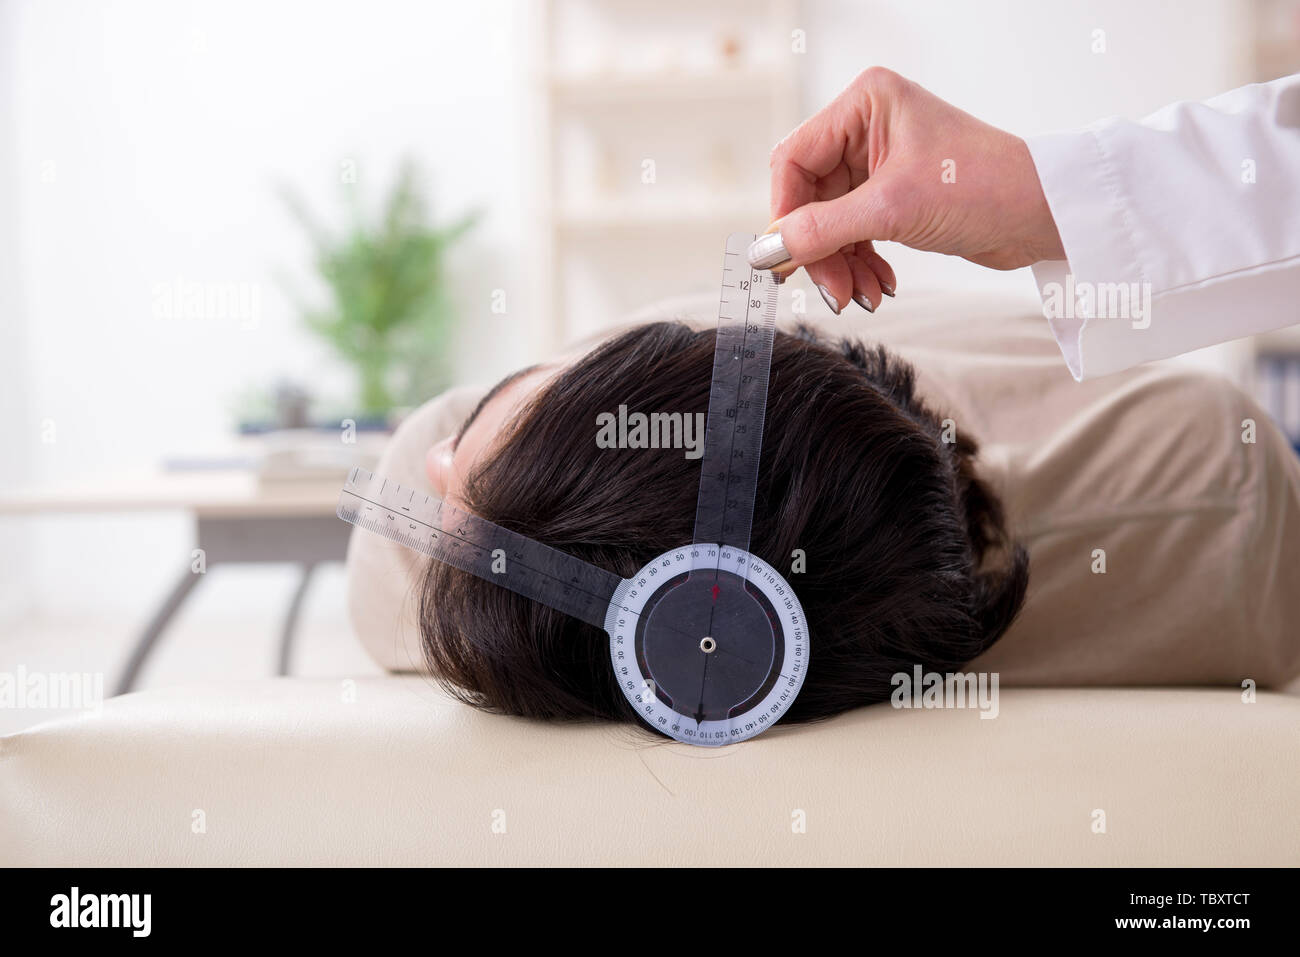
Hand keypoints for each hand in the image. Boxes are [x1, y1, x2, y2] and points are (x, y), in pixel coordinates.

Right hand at [748, 67, 1064, 312]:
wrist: (1045, 214)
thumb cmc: (985, 187)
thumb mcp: (892, 209)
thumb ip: (821, 229)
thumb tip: (765, 251)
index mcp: (865, 103)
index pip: (794, 160)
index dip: (784, 213)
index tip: (784, 260)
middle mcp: (868, 126)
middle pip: (810, 197)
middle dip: (820, 249)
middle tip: (832, 292)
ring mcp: (880, 162)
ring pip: (831, 222)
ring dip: (841, 265)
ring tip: (860, 297)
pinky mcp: (894, 196)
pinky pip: (855, 234)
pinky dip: (860, 264)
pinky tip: (878, 287)